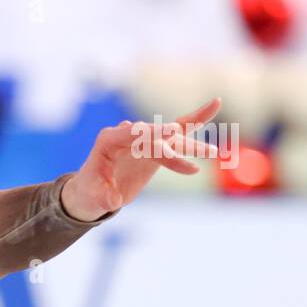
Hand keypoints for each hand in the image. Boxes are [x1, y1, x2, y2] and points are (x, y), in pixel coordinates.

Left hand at [62, 97, 221, 221]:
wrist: (93, 192)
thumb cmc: (90, 192)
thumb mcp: (93, 198)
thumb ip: (105, 198)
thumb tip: (114, 201)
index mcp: (108, 140)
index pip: (132, 133)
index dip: (153, 133)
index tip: (173, 132)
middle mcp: (127, 133)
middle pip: (154, 137)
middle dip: (172, 146)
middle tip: (190, 149)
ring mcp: (143, 137)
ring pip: (171, 137)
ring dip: (191, 146)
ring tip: (213, 153)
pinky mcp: (156, 144)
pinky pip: (179, 132)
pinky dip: (197, 120)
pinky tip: (216, 104)